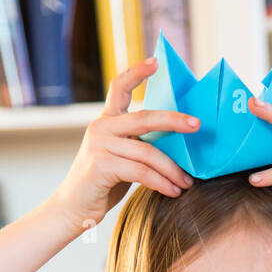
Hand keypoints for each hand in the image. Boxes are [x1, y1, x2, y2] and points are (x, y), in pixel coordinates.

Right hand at [49, 56, 198, 232]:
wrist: (73, 209)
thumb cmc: (103, 183)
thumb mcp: (121, 157)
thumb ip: (139, 144)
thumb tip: (179, 144)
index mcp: (107, 121)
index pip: (119, 87)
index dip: (137, 72)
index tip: (156, 62)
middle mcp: (101, 128)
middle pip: (144, 117)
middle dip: (174, 121)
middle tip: (197, 126)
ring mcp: (99, 145)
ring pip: (147, 152)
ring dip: (172, 169)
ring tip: (186, 182)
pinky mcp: (100, 166)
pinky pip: (141, 171)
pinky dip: (161, 182)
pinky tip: (173, 192)